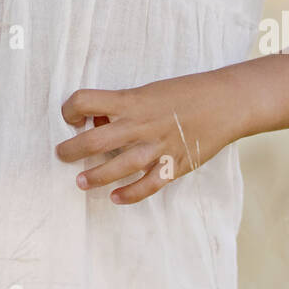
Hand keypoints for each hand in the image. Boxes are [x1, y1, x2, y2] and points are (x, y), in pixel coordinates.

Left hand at [56, 71, 240, 205]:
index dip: (71, 108)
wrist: (226, 102)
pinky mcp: (174, 165)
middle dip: (72, 150)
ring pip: (117, 167)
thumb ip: (125, 106)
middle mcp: (141, 124)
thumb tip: (100, 120)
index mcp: (132, 100)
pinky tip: (116, 198)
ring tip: (81, 182)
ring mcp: (157, 147)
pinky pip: (147, 186)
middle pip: (94, 140)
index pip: (86, 100)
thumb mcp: (151, 90)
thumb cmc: (186, 91)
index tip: (70, 117)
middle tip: (62, 155)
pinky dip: (129, 194)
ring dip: (95, 177)